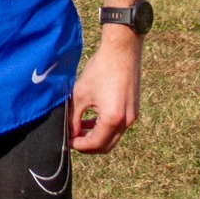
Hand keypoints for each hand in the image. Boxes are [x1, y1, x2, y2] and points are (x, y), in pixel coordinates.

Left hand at [69, 30, 141, 153]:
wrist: (121, 53)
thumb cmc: (100, 70)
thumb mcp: (80, 95)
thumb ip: (73, 117)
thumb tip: (69, 133)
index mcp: (113, 119)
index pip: (95, 144)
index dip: (79, 146)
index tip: (66, 141)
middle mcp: (127, 121)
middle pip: (106, 145)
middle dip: (88, 145)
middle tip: (71, 138)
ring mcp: (132, 117)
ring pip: (112, 137)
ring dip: (95, 136)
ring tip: (77, 129)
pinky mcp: (133, 110)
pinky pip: (117, 127)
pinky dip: (104, 127)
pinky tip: (89, 120)